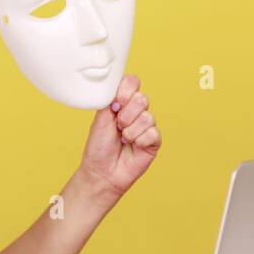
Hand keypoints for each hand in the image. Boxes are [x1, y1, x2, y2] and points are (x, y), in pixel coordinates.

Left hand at [78, 73, 161, 201]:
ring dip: (130, 130)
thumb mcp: (100, 118)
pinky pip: (153, 133)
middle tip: (117, 126)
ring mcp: (146, 126)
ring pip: (147, 117)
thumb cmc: (99, 146)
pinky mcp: (154, 141)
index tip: (115, 105)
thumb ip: (109, 99)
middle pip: (142, 99)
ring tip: (123, 139)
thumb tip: (118, 86)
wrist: (102, 171)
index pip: (132, 82)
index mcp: (122, 103)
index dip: (125, 92)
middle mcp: (136, 112)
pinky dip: (139, 140)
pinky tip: (133, 146)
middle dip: (126, 115)